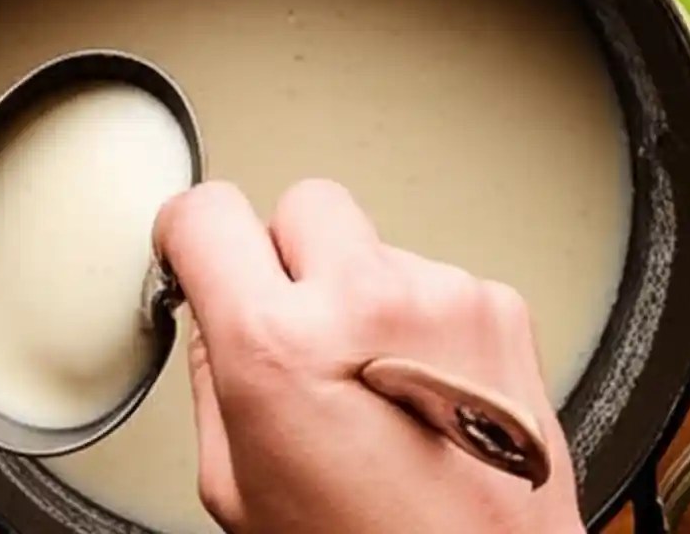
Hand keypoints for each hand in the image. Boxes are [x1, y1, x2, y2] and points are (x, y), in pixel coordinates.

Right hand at [155, 180, 583, 533]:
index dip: (190, 231)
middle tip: (292, 320)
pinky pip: (431, 280)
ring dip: (361, 292)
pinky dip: (418, 319)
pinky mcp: (499, 310)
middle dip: (286, 254)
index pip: (208, 215)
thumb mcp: (239, 484)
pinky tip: (419, 385)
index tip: (194, 247)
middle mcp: (366, 302)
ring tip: (372, 379)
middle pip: (301, 204)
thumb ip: (212, 380)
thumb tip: (213, 315)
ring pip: (372, 246)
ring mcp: (442, 297)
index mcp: (280, 344)